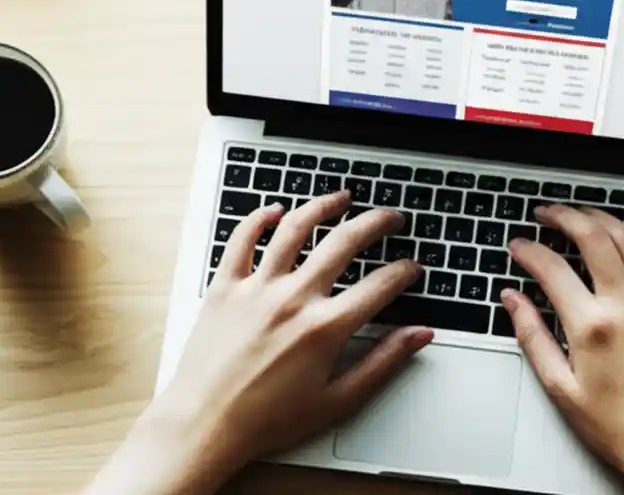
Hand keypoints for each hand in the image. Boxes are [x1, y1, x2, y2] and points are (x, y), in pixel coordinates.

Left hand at [87, 193, 430, 494]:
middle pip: (344, 242)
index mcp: (325, 328)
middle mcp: (293, 299)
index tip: (412, 267)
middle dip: (377, 223)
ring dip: (323, 206)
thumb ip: (383, 363)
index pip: (380, 285)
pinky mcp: (224, 288)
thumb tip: (420, 336)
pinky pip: (241, 239)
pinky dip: (259, 219)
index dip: (405, 271)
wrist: (203, 426)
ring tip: (342, 197)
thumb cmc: (267, 420)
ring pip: (295, 228)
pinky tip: (275, 210)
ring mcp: (256, 289)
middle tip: (391, 218)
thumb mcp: (337, 400)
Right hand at [503, 205, 623, 494]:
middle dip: (565, 216)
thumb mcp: (560, 388)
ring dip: (603, 218)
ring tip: (584, 214)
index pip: (552, 269)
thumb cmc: (618, 427)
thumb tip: (513, 301)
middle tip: (547, 213)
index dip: (529, 250)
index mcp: (591, 327)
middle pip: (593, 238)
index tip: (519, 246)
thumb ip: (532, 337)